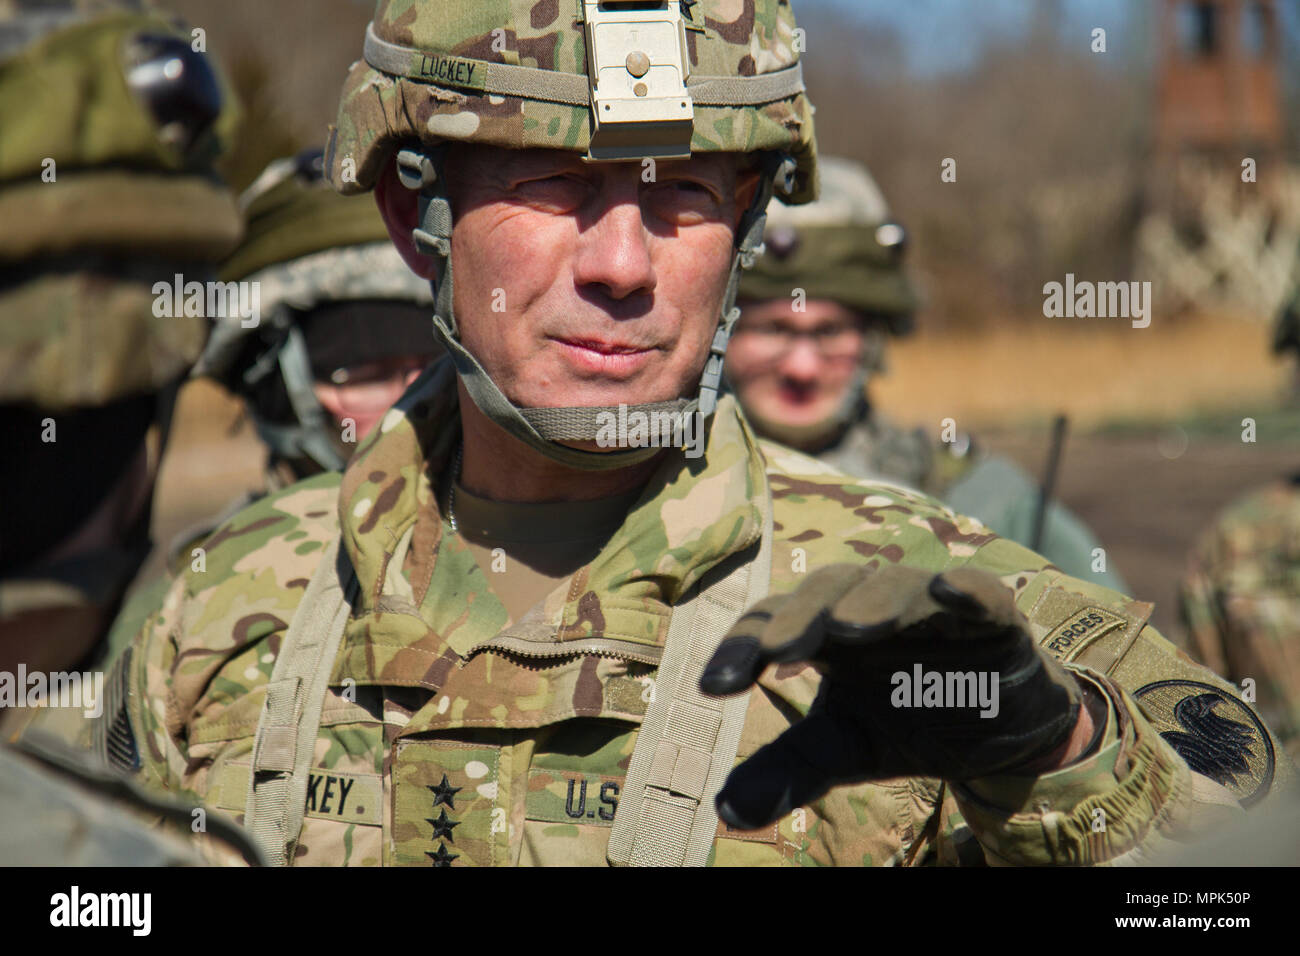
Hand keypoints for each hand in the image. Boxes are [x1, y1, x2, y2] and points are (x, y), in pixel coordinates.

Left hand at [700, 564, 1082, 829]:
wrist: (1000, 727)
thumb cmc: (910, 716)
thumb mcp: (846, 747)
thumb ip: (790, 769)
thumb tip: (725, 810)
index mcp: (826, 630)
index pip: (773, 622)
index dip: (742, 649)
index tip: (713, 688)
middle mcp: (871, 603)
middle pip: (825, 590)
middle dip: (799, 618)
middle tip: (777, 652)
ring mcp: (931, 603)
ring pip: (895, 584)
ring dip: (871, 602)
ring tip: (846, 628)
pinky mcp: (991, 614)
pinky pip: (980, 592)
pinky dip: (966, 589)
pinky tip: (949, 590)